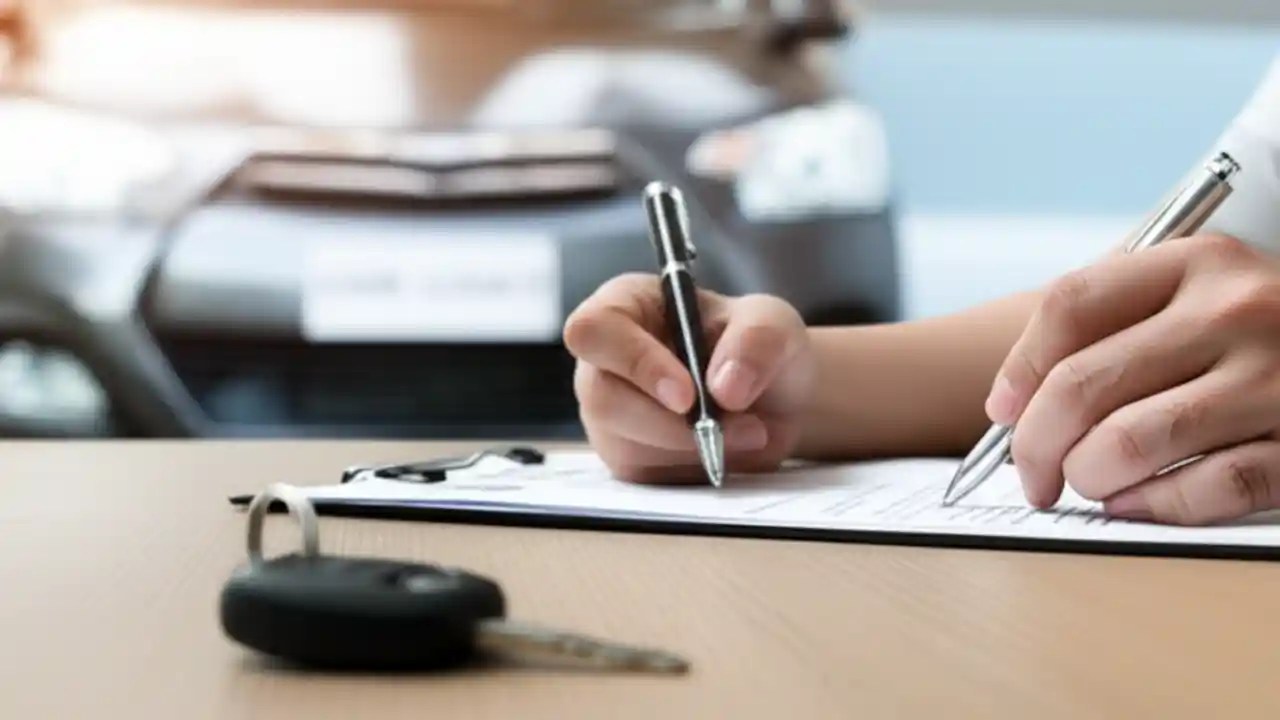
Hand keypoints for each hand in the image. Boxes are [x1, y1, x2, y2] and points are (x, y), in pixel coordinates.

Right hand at [563, 274, 813, 482]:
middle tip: (745, 428)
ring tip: (752, 434)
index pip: (594, 330)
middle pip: (604, 399)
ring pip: (626, 445)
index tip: (687, 395)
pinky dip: (695, 470)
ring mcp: (610, 412)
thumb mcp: (774, 323)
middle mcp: (604, 360)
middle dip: (675, 425)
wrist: (777, 399)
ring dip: (696, 449)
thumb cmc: (759, 346)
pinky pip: (646, 476)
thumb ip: (757, 340)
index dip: (635, 363)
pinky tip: (726, 451)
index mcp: (625, 305)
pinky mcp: (626, 457)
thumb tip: (724, 389)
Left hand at [988, 234, 1279, 524]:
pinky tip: (1130, 505)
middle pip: (1085, 382)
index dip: (1020, 367)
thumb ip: (1110, 327)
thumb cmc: (1258, 330)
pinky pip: (1211, 487)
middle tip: (1030, 474)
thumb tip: (1008, 404)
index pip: (1072, 303)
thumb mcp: (1195, 295)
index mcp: (1200, 261)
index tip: (1002, 412)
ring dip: (1086, 476)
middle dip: (1035, 443)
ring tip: (1083, 484)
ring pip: (1134, 440)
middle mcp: (1239, 310)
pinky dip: (1152, 505)